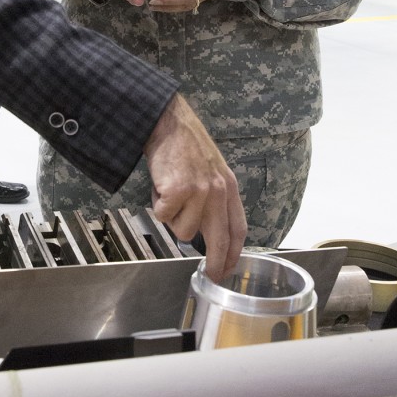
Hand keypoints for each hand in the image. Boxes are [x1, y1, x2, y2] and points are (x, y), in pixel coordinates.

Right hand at [144, 93, 245, 280]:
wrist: (168, 122)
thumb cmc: (185, 145)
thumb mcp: (212, 170)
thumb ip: (214, 198)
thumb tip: (207, 231)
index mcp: (229, 187)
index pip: (238, 228)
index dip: (235, 253)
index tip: (230, 268)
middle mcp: (218, 191)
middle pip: (220, 240)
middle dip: (216, 262)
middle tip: (211, 274)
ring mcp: (199, 192)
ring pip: (184, 231)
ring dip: (173, 218)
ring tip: (170, 194)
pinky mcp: (178, 191)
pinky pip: (163, 216)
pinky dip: (157, 205)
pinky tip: (160, 186)